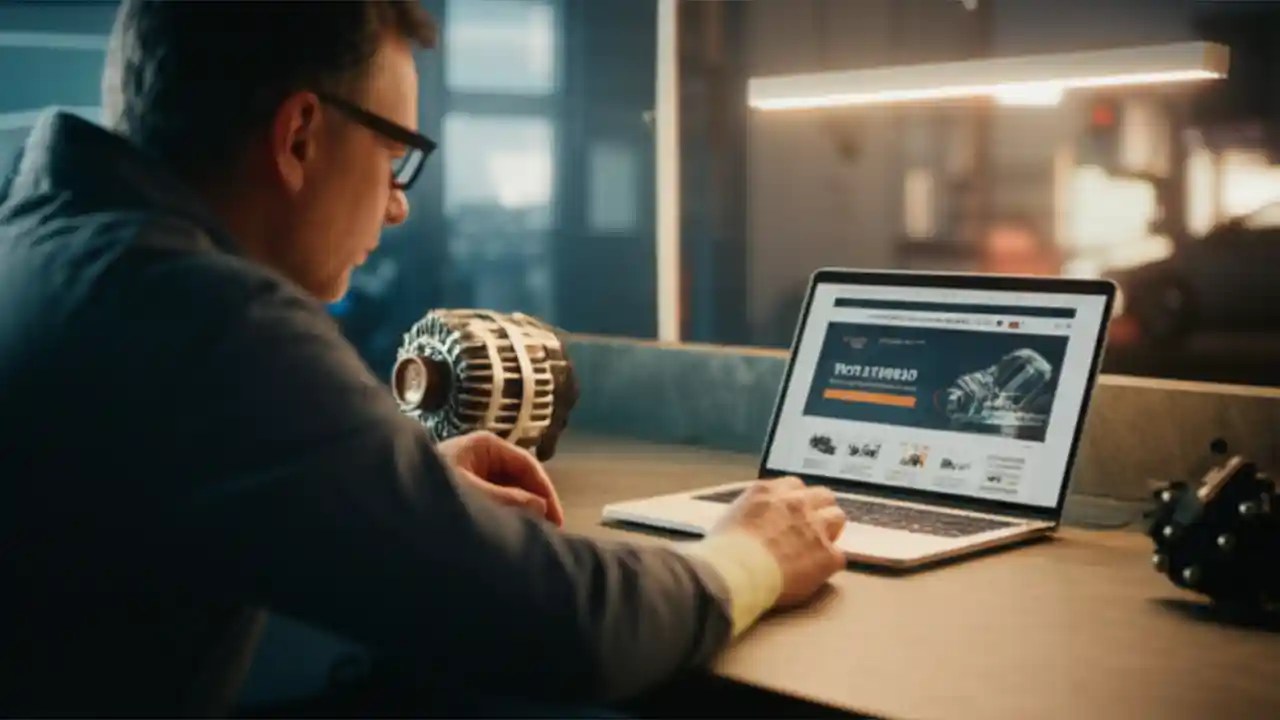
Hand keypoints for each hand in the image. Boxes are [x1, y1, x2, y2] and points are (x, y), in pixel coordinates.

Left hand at [437, 431, 564, 526]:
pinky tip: (505, 536)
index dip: (545, 492)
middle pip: (518, 479)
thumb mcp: (474, 495)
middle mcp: (478, 456)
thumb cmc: (426, 494)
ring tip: (525, 538)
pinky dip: (501, 518)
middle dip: (532, 505)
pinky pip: (490, 502)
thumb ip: (509, 501)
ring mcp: (469, 473)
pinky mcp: (460, 492)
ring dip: (517, 514)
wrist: (385, 507)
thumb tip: (541, 508)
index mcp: (484, 446)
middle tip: (544, 534)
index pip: (527, 464)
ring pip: (505, 492)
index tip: (556, 520)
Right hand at [709, 476, 845, 607]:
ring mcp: (815, 527)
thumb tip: (755, 523)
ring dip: (829, 530)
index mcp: (768, 492)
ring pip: (837, 517)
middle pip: (822, 496)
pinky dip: (827, 565)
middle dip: (818, 510)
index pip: (794, 485)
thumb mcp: (730, 518)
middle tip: (809, 529)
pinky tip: (814, 575)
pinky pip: (838, 556)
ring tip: (817, 549)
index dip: (794, 500)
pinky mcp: (827, 554)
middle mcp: (795, 503)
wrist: (735, 572)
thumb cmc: (723, 551)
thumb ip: (751, 512)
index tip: (790, 513)